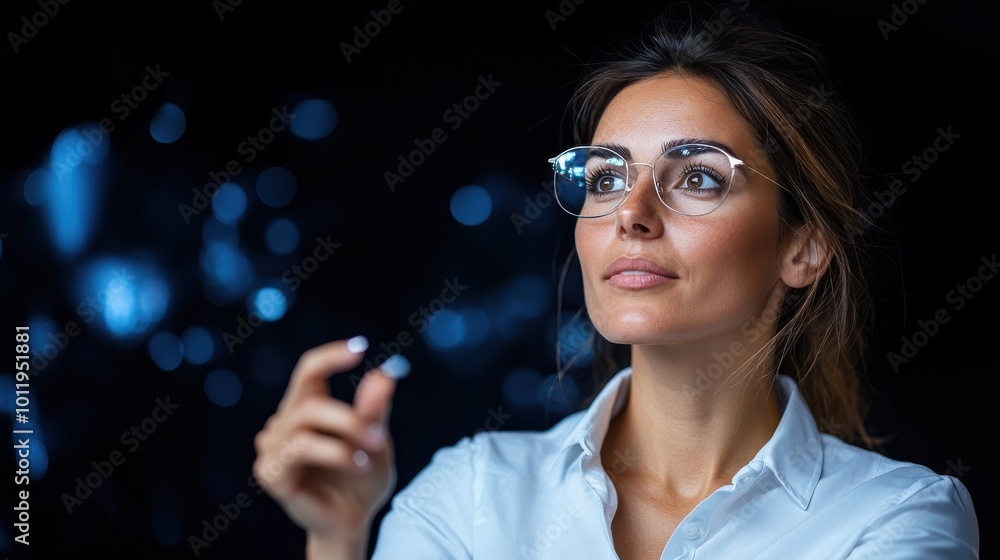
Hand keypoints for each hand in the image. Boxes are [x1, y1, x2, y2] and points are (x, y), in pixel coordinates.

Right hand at [252, 337, 408, 552]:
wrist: (353, 521)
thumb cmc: (361, 479)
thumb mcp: (375, 439)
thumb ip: (375, 408)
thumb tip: (385, 373)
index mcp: (306, 409)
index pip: (309, 371)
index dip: (330, 356)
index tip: (360, 347)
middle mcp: (283, 424)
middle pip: (308, 396)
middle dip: (349, 414)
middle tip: (379, 433)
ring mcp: (272, 448)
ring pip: (305, 420)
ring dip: (346, 432)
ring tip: (372, 451)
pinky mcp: (271, 473)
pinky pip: (301, 448)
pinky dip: (336, 453)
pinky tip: (357, 466)